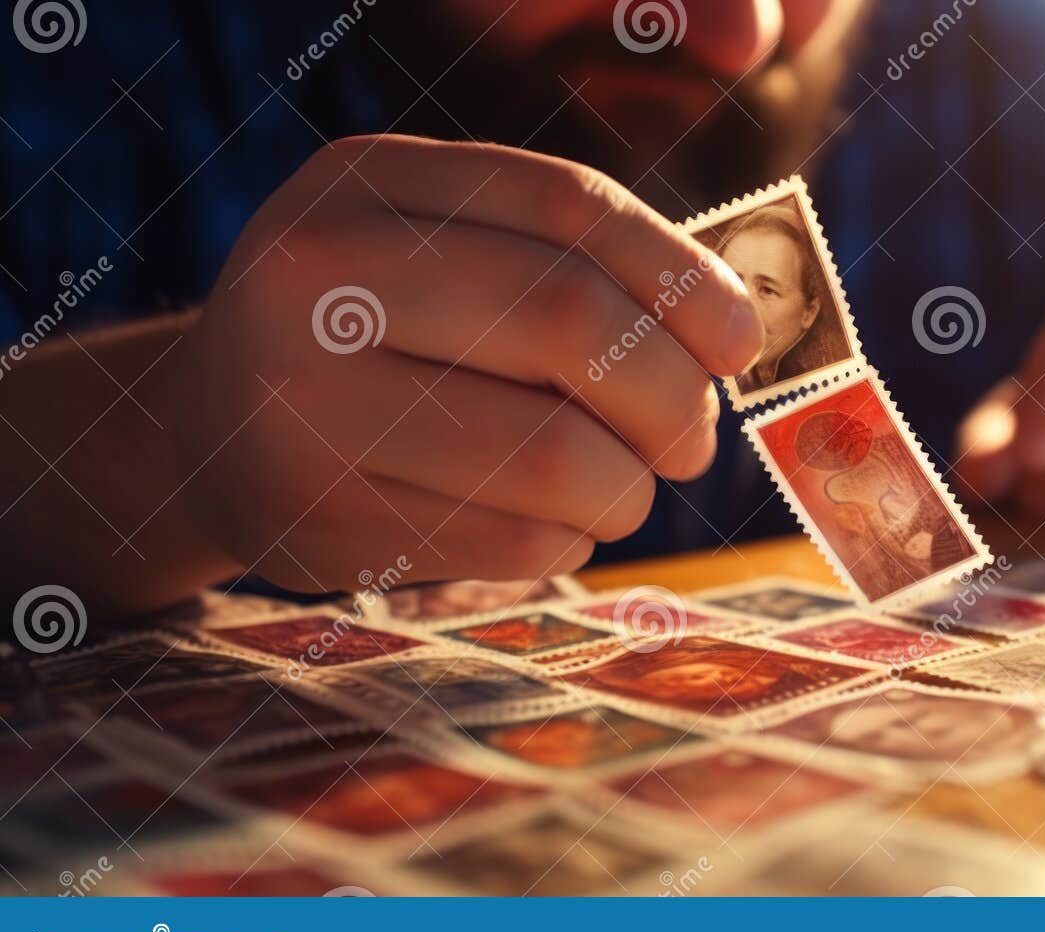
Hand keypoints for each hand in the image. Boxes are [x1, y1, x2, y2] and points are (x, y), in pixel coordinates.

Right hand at [170, 135, 762, 592]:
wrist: (209, 432)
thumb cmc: (376, 336)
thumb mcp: (440, 253)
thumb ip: (572, 263)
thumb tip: (736, 332)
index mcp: (365, 184)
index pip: (569, 205)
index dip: (683, 277)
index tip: (741, 340)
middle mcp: (318, 279)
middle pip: (570, 321)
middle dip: (671, 394)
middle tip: (695, 437)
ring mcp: (308, 407)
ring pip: (556, 455)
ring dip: (630, 484)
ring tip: (624, 484)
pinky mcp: (324, 523)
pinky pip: (520, 541)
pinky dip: (572, 537)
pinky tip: (552, 522)